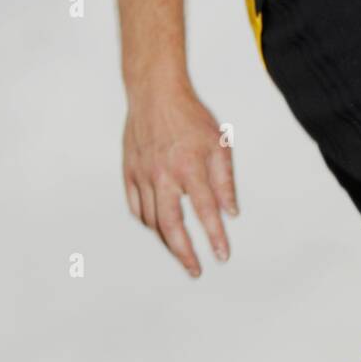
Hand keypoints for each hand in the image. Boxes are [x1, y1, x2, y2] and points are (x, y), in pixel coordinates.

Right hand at [123, 80, 236, 276]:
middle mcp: (163, 174)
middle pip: (171, 226)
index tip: (222, 256)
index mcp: (189, 167)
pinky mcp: (129, 171)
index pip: (206, 212)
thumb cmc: (189, 116)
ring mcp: (143, 174)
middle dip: (185, 254)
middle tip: (195, 270)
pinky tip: (158, 227)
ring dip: (166, 240)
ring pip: (152, 220)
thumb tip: (231, 213)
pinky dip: (147, 221)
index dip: (215, 237)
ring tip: (180, 251)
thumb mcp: (219, 145)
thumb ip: (225, 181)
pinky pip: (135, 207)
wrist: (154, 92)